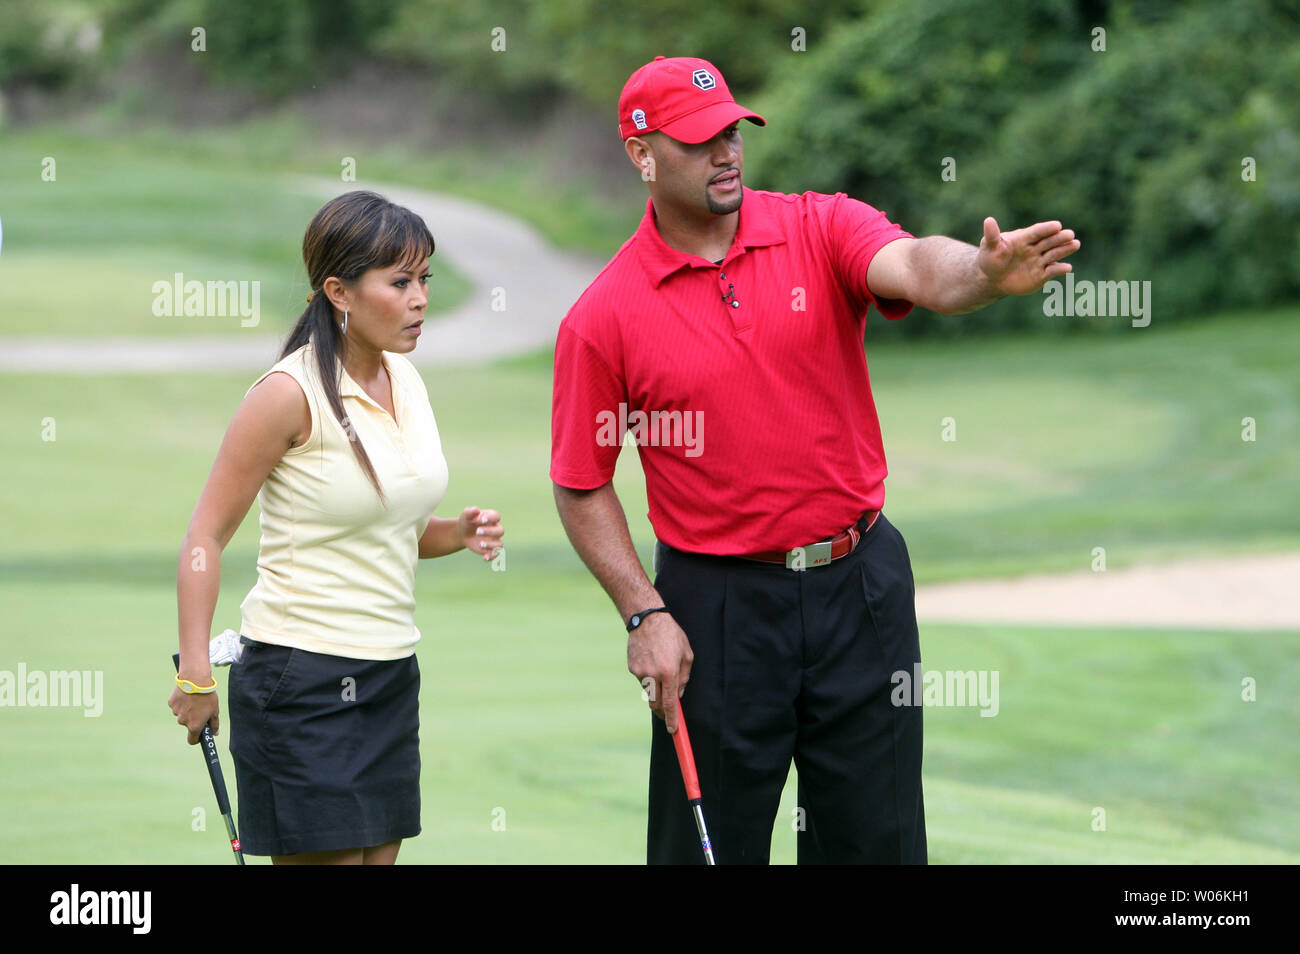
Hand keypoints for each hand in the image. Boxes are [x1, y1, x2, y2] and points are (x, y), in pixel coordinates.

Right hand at [168, 685, 219, 744]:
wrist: (195, 680)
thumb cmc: (207, 696)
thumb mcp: (215, 711)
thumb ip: (214, 724)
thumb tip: (215, 733)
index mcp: (194, 726)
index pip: (192, 740)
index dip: (196, 739)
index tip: (200, 735)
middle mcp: (183, 721)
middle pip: (188, 724)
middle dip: (193, 718)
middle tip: (200, 707)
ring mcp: (176, 712)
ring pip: (182, 714)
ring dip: (187, 709)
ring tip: (195, 698)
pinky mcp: (171, 703)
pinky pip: (177, 705)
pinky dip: (182, 702)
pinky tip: (187, 694)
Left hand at [458, 506, 503, 560]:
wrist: (463, 533)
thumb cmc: (467, 521)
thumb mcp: (466, 515)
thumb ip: (470, 512)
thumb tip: (476, 510)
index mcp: (491, 517)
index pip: (496, 516)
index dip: (491, 518)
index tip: (482, 520)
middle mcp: (496, 528)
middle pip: (500, 531)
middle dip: (490, 532)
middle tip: (477, 531)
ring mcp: (494, 540)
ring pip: (500, 544)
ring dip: (491, 545)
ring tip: (480, 544)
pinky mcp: (490, 549)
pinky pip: (495, 554)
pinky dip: (491, 556)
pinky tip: (484, 557)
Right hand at [627, 611, 693, 733]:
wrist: (646, 619)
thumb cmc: (671, 635)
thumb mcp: (687, 654)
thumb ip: (684, 677)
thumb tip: (678, 695)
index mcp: (669, 672)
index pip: (670, 703)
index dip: (672, 719)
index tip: (674, 731)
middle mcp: (653, 674)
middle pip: (656, 704)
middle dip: (662, 712)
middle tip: (668, 712)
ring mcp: (640, 672)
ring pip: (649, 692)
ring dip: (656, 691)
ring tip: (661, 671)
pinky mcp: (632, 668)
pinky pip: (642, 680)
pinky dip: (648, 679)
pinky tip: (652, 662)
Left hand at [978, 217, 1080, 295]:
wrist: (994, 277)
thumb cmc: (992, 258)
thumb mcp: (989, 246)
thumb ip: (992, 235)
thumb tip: (988, 220)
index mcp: (1024, 238)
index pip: (1037, 232)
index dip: (1046, 229)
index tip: (1057, 226)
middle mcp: (1034, 248)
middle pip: (1049, 241)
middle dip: (1060, 238)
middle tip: (1070, 234)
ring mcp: (1039, 261)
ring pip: (1054, 254)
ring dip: (1065, 250)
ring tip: (1075, 244)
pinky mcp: (1041, 275)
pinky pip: (1052, 271)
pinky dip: (1060, 269)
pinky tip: (1067, 268)